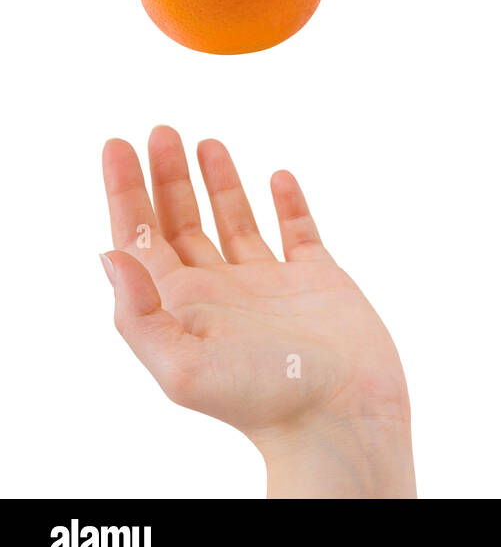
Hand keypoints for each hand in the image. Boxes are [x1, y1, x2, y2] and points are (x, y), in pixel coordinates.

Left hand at [101, 128, 414, 497]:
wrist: (345, 414)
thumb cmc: (265, 402)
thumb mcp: (182, 367)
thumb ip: (139, 315)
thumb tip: (107, 257)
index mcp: (183, 308)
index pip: (141, 238)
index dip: (125, 191)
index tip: (118, 144)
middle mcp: (220, 293)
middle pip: (181, 222)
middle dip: (166, 177)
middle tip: (160, 131)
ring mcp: (269, 285)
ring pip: (234, 221)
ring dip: (218, 181)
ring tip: (207, 141)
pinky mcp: (317, 281)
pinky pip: (297, 230)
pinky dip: (286, 202)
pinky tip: (278, 176)